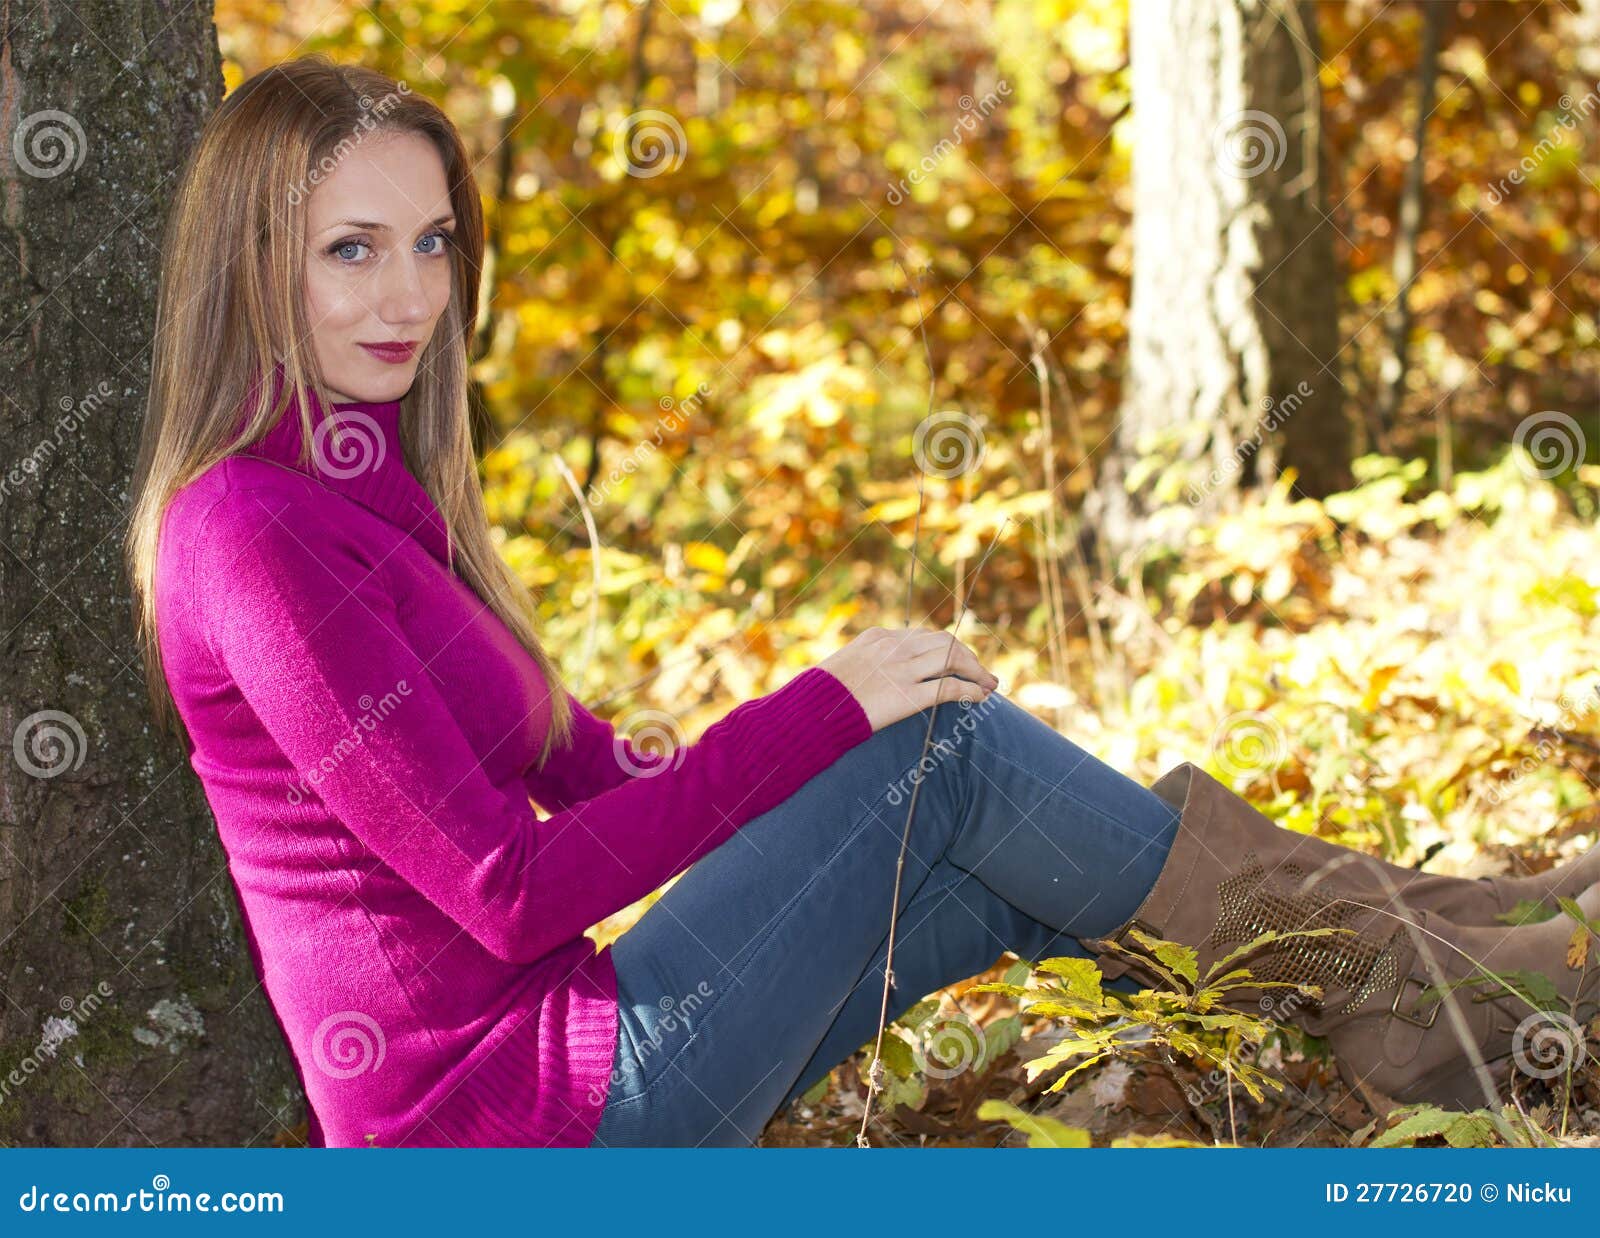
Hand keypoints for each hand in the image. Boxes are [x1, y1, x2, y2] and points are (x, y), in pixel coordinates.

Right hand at [818, 626, 997, 733]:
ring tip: (987, 684)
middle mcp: (894, 647)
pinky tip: (980, 698)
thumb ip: (867, 662)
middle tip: (981, 672)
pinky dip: (971, 691)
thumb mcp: (843, 666)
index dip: (946, 647)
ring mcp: (902, 670)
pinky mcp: (908, 696)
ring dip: (976, 670)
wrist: (810, 710)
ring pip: (953, 658)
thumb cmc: (820, 695)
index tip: (957, 659)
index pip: (923, 635)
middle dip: (967, 656)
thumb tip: (878, 673)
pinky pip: (950, 688)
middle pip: (944, 642)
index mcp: (878, 637)